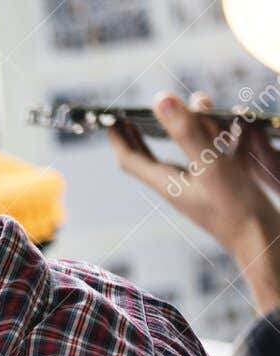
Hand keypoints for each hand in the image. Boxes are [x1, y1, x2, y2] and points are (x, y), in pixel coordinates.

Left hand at [109, 92, 279, 311]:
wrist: (262, 241)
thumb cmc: (236, 208)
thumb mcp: (211, 164)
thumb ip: (186, 132)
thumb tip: (159, 100)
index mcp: (167, 183)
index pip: (131, 159)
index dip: (118, 138)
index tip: (108, 119)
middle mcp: (177, 187)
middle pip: (147, 160)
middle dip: (135, 138)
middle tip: (126, 119)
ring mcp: (196, 190)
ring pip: (177, 157)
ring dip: (169, 136)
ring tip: (166, 116)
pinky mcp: (216, 190)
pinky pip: (204, 160)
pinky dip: (204, 141)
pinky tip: (215, 129)